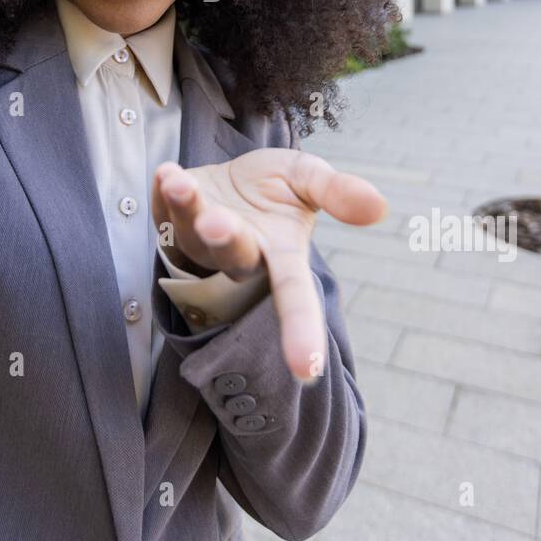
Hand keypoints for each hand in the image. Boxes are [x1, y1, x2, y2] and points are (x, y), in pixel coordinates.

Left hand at [152, 150, 386, 381]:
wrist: (233, 174)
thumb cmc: (277, 188)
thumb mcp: (311, 179)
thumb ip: (338, 193)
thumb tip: (379, 206)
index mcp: (279, 255)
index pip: (293, 297)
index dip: (301, 330)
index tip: (307, 369)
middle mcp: (239, 253)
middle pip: (233, 258)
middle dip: (226, 240)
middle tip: (218, 224)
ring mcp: (199, 237)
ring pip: (191, 233)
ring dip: (186, 208)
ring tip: (180, 183)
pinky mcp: (169, 215)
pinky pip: (162, 207)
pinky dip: (163, 189)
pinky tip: (166, 172)